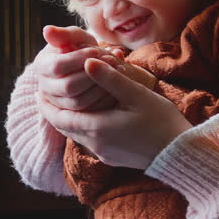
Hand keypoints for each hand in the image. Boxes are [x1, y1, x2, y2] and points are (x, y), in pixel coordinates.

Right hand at [34, 26, 119, 111]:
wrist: (92, 65)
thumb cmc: (81, 47)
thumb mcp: (76, 37)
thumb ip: (64, 34)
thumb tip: (46, 30)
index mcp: (41, 65)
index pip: (57, 66)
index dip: (78, 58)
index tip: (97, 50)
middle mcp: (45, 86)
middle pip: (68, 87)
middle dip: (92, 75)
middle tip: (111, 62)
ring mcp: (57, 103)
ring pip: (78, 101)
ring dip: (100, 86)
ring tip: (116, 71)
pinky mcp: (72, 115)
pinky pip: (88, 112)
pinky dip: (103, 99)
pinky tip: (116, 85)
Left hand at [40, 58, 191, 168]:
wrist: (180, 154)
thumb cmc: (161, 121)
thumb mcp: (136, 95)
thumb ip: (109, 79)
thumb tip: (86, 60)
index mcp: (97, 128)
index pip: (59, 117)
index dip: (46, 105)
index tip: (37, 91)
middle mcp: (95, 144)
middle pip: (64, 128)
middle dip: (52, 111)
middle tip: (44, 95)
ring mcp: (104, 153)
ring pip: (76, 135)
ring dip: (66, 120)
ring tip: (62, 103)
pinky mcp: (113, 157)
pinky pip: (88, 141)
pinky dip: (80, 127)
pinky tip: (86, 116)